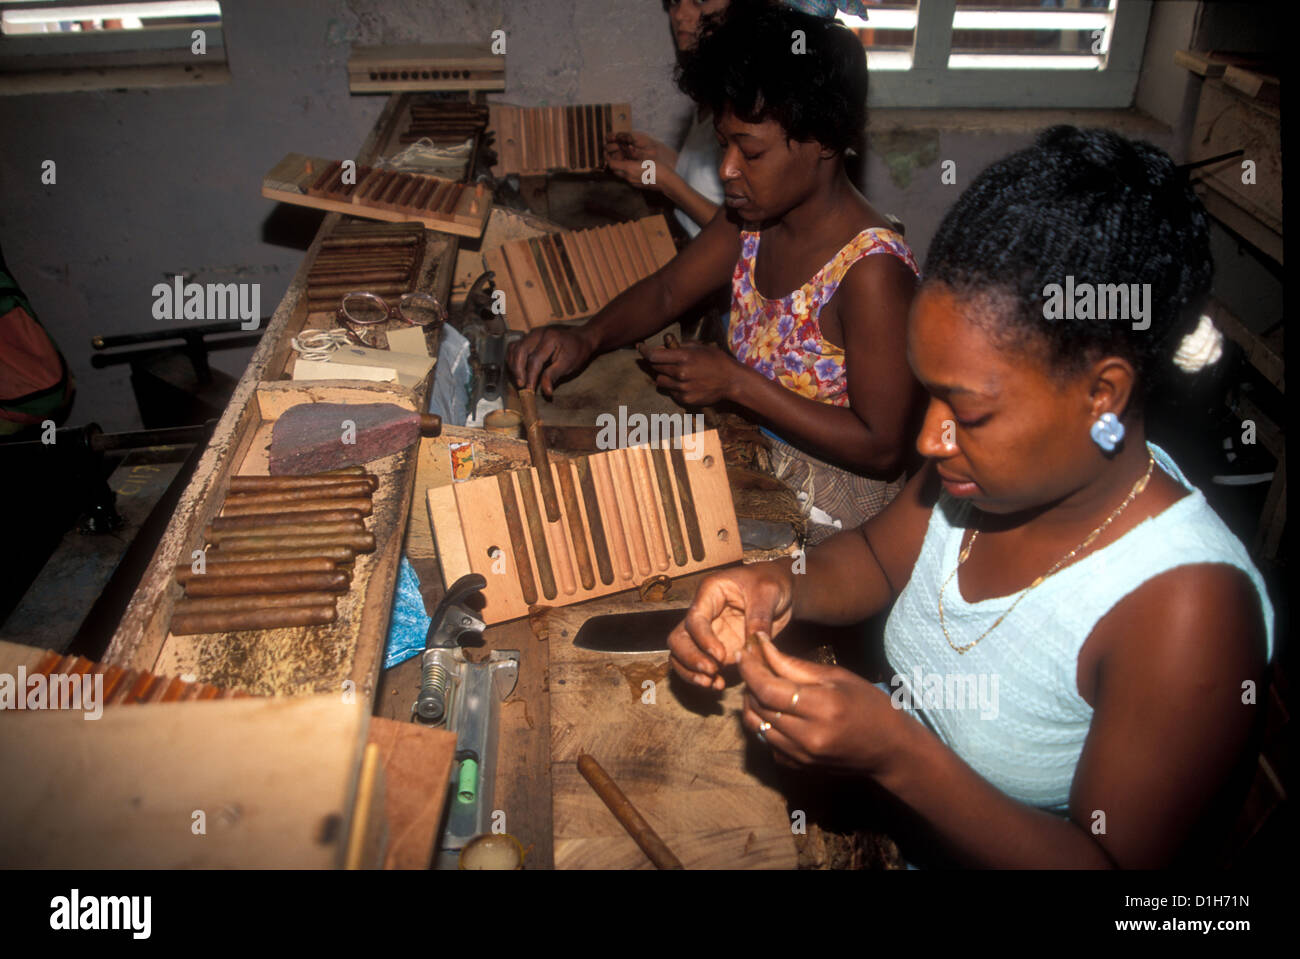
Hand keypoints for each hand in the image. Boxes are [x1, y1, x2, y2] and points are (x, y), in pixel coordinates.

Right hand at [507, 325, 595, 395]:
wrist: (580, 338)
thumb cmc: (576, 352)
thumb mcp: (569, 365)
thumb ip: (554, 376)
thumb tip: (545, 392)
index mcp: (550, 338)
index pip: (534, 360)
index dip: (530, 377)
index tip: (529, 390)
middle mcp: (538, 333)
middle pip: (520, 351)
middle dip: (518, 370)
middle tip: (521, 385)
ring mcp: (532, 333)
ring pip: (514, 348)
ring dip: (513, 365)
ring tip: (519, 379)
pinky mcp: (529, 337)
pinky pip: (515, 347)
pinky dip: (513, 359)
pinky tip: (517, 370)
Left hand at [605, 132, 673, 190]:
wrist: (666, 181)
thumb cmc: (657, 167)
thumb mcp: (645, 156)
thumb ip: (633, 152)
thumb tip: (626, 148)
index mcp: (628, 168)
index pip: (611, 164)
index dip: (608, 158)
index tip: (608, 153)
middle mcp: (628, 177)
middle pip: (614, 170)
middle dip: (613, 163)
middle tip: (615, 155)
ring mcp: (632, 182)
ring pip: (621, 175)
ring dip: (620, 168)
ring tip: (624, 160)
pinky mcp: (636, 185)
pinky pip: (627, 178)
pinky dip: (626, 173)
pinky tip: (633, 168)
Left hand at [639, 341, 739, 405]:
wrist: (732, 381)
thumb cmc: (716, 360)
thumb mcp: (699, 347)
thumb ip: (680, 346)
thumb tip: (664, 345)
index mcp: (684, 357)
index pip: (653, 355)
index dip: (644, 351)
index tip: (640, 348)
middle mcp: (681, 373)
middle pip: (655, 368)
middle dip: (657, 363)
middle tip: (665, 360)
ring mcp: (683, 388)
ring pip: (660, 381)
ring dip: (664, 376)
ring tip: (678, 373)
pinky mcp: (685, 400)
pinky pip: (671, 392)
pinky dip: (674, 387)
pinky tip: (687, 384)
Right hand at [667, 562, 795, 690]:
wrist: (782, 590)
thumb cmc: (771, 581)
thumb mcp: (767, 592)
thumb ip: (759, 618)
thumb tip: (752, 645)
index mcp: (710, 592)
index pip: (695, 618)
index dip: (703, 639)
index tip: (719, 656)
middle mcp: (704, 613)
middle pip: (679, 638)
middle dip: (690, 658)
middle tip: (711, 671)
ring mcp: (709, 633)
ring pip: (682, 655)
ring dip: (691, 672)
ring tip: (712, 683)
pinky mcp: (718, 648)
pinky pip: (701, 666)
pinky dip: (704, 678)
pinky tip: (719, 685)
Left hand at [739, 633, 903, 775]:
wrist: (891, 749)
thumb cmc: (869, 705)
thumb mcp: (837, 677)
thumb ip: (795, 665)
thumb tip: (762, 648)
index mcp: (822, 708)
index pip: (768, 689)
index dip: (750, 669)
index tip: (743, 652)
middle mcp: (808, 737)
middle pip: (758, 707)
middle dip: (749, 683)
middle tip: (752, 664)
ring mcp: (801, 756)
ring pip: (757, 727)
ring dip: (752, 704)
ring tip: (761, 685)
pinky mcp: (798, 767)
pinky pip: (767, 743)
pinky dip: (764, 723)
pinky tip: (775, 709)